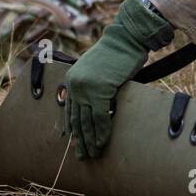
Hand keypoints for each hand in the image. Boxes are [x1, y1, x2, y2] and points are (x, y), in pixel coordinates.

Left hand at [63, 0, 172, 158]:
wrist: (126, 39)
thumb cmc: (118, 54)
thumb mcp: (100, 72)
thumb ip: (95, 88)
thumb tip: (99, 107)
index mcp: (72, 80)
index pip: (69, 110)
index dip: (72, 128)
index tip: (73, 143)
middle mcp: (75, 85)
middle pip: (76, 119)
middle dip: (80, 140)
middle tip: (82, 155)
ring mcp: (86, 88)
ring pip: (86, 121)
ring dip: (90, 140)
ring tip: (93, 154)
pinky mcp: (99, 91)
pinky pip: (99, 117)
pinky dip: (102, 132)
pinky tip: (103, 143)